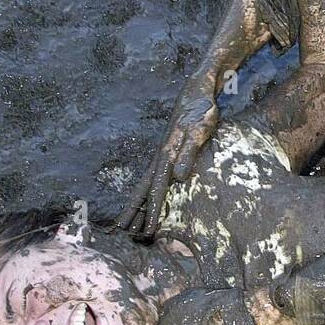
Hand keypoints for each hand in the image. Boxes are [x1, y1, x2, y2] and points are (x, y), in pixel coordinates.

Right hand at [117, 77, 218, 238]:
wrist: (197, 92)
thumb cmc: (201, 111)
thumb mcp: (200, 131)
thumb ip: (188, 153)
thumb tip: (176, 178)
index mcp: (166, 156)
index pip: (156, 190)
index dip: (151, 212)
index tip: (148, 230)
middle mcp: (160, 157)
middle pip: (143, 189)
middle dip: (133, 211)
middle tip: (122, 232)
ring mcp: (161, 155)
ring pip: (145, 184)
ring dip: (136, 204)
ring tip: (128, 222)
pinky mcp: (167, 152)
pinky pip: (152, 177)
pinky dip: (145, 191)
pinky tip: (145, 199)